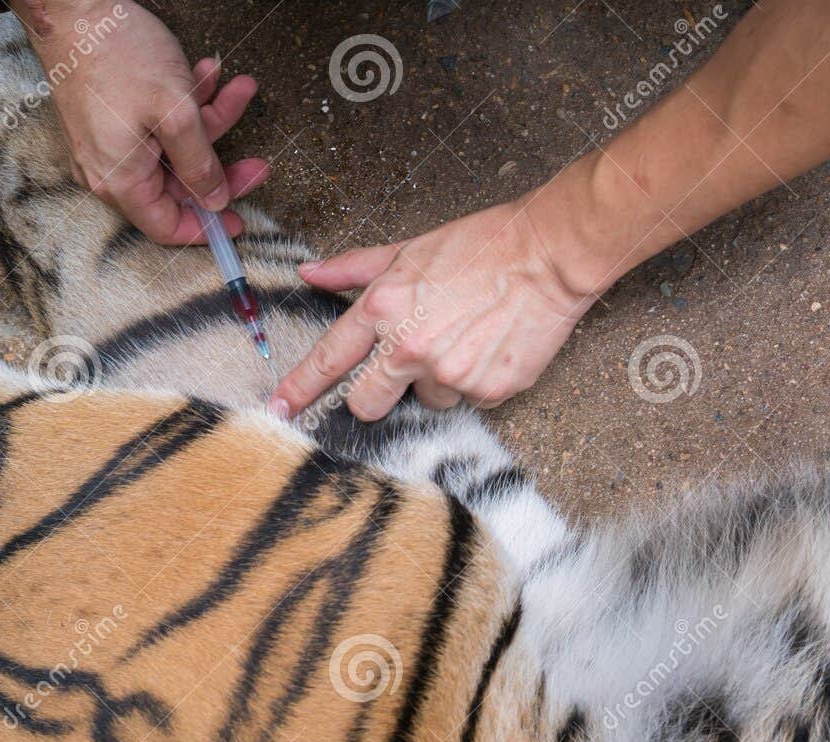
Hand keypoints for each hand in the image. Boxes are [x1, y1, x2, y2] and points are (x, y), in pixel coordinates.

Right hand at [22, 0, 269, 243]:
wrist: (74, 7)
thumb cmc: (117, 56)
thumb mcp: (176, 114)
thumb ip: (200, 165)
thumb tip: (215, 201)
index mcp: (121, 180)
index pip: (167, 227)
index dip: (207, 227)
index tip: (238, 220)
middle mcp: (112, 169)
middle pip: (179, 187)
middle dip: (221, 165)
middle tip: (260, 161)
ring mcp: (112, 143)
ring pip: (175, 149)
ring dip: (211, 120)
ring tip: (239, 86)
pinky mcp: (115, 119)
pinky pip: (159, 125)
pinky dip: (187, 104)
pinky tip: (208, 73)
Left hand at [271, 200, 598, 420]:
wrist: (549, 254)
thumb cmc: (483, 244)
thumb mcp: (410, 249)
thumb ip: (355, 269)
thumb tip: (310, 274)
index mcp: (384, 310)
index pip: (329, 359)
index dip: (300, 388)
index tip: (279, 409)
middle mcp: (410, 349)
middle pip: (367, 403)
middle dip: (378, 394)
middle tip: (407, 365)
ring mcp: (450, 374)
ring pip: (428, 400)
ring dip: (441, 379)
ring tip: (469, 336)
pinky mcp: (488, 390)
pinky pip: (471, 400)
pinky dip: (478, 379)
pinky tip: (493, 345)